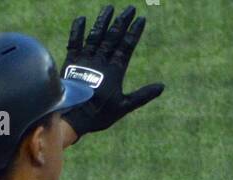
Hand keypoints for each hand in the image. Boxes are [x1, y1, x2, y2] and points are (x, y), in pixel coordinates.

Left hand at [61, 5, 163, 136]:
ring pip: (95, 35)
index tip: (141, 18)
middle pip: (113, 36)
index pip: (127, 46)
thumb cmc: (100, 114)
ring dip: (103, 21)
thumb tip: (162, 86)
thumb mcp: (125, 106)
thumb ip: (143, 95)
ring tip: (110, 8)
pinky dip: (77, 30)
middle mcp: (100, 61)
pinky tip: (82, 19)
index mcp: (115, 70)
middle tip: (130, 8)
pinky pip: (74, 41)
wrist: (73, 116)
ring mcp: (85, 59)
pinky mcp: (71, 61)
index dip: (134, 31)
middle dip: (122, 21)